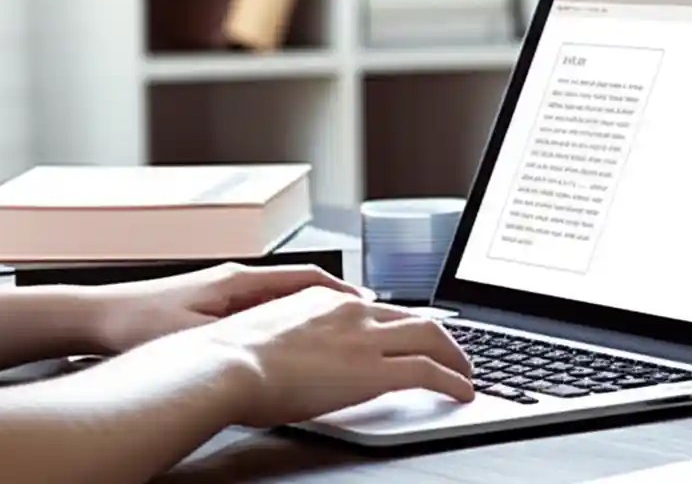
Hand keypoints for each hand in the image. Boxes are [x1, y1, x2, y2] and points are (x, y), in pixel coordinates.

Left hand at [85, 263, 367, 353]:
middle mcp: (233, 280)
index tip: (365, 300)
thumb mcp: (195, 335)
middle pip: (296, 287)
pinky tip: (286, 342)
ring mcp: (221, 293)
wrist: (96, 318)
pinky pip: (259, 312)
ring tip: (331, 331)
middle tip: (360, 318)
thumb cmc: (137, 323)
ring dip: (306, 313)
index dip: (339, 288)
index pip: (303, 276)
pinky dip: (281, 322)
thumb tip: (277, 345)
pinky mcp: (208, 307)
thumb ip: (237, 337)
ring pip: (278, 300)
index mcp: (236, 280)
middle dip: (330, 301)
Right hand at [189, 286, 474, 427]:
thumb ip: (286, 338)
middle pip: (413, 316)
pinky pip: (429, 372)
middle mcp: (351, 310)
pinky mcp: (374, 369)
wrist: (226, 366)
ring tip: (465, 374)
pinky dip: (452, 381)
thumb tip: (287, 355)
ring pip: (431, 337)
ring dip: (455, 357)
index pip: (377, 307)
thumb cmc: (229, 358)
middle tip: (452, 354)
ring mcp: (364, 337)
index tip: (409, 335)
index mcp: (322, 299)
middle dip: (440, 336)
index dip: (401, 324)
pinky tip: (461, 392)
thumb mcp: (261, 334)